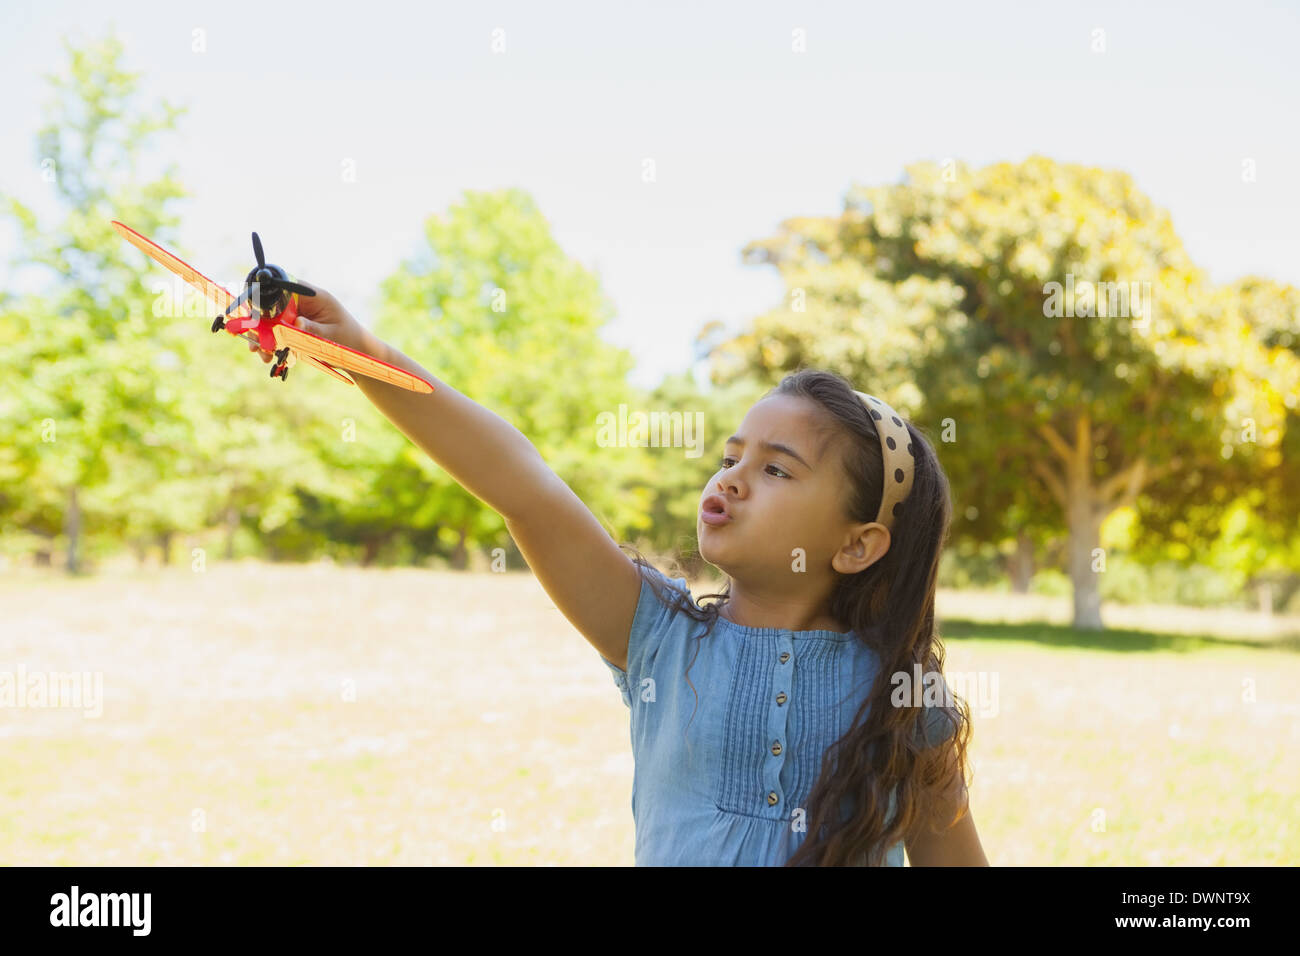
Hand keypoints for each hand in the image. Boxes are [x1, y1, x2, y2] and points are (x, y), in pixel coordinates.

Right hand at [245, 281, 368, 360]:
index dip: (266, 296)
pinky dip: (271, 344)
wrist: (359, 355)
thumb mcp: (332, 336)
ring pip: (272, 321)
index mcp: (314, 296)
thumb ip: (313, 329)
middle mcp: (303, 303)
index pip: (285, 287)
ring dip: (264, 337)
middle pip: (272, 305)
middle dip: (260, 322)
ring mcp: (298, 316)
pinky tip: (268, 357)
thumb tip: (296, 322)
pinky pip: (277, 333)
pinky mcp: (295, 329)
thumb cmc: (350, 342)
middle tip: (254, 340)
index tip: (254, 311)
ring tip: (262, 354)